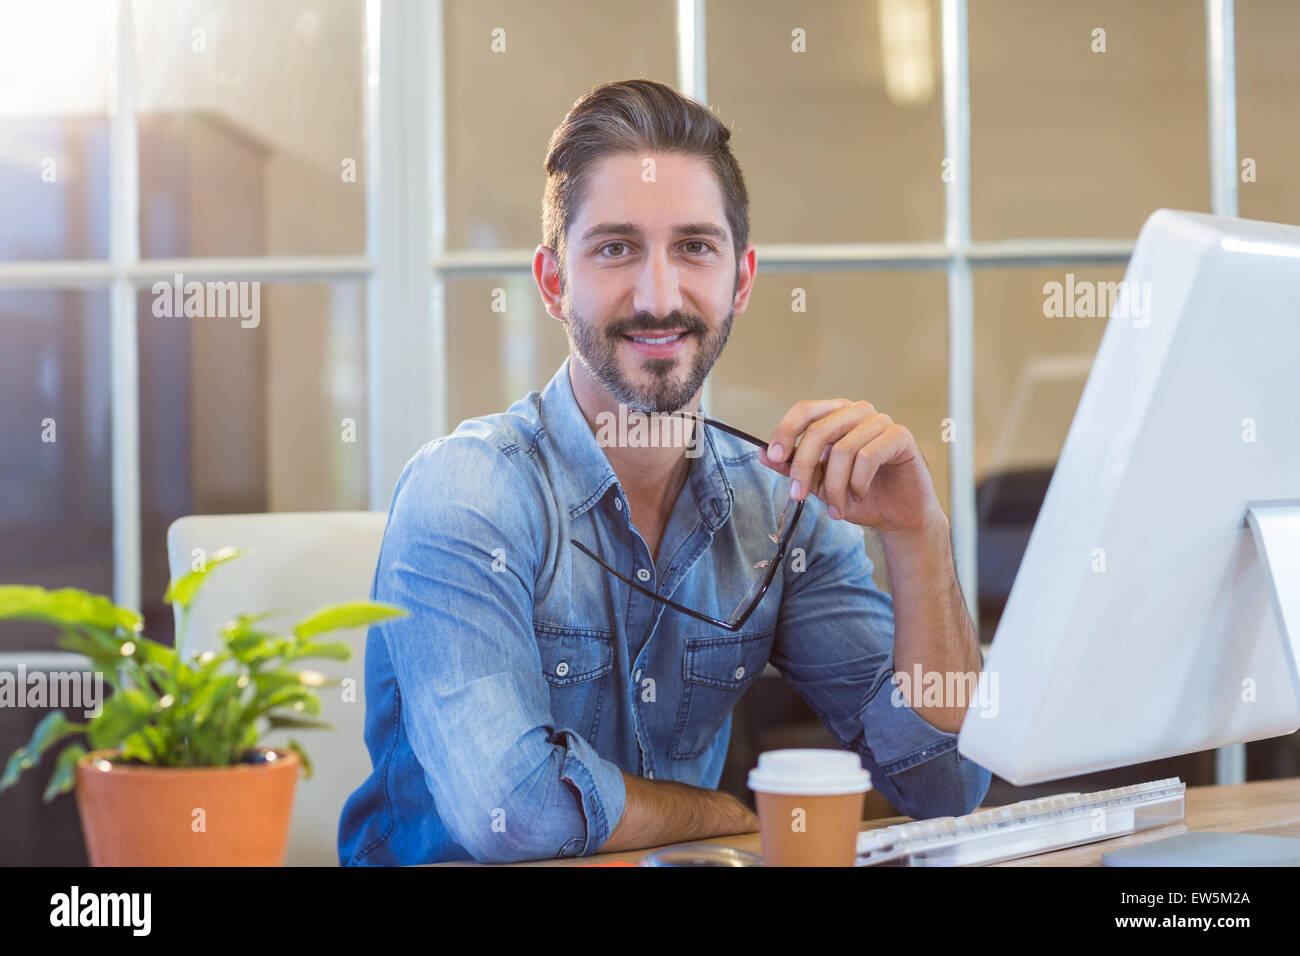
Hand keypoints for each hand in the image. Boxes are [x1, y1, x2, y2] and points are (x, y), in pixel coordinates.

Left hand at [759, 399, 946, 537]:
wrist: (897, 516)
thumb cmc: (859, 495)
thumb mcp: (818, 483)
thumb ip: (793, 467)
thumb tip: (763, 453)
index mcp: (836, 416)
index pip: (805, 411)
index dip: (786, 431)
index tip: (774, 457)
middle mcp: (857, 412)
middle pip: (819, 430)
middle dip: (804, 467)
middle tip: (798, 495)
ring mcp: (880, 421)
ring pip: (843, 448)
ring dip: (834, 486)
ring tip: (835, 507)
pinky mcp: (900, 436)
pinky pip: (868, 456)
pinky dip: (857, 483)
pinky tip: (859, 495)